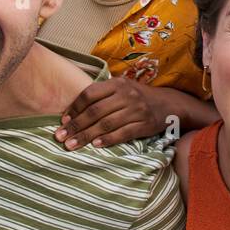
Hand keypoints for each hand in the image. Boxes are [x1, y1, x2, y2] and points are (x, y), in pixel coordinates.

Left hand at [55, 79, 170, 149]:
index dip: (74, 108)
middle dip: (75, 126)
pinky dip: (108, 140)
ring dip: (86, 136)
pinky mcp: (144, 124)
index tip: (63, 121)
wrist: (169, 104)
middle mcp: (126, 95)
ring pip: (106, 124)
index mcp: (117, 83)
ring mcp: (136, 110)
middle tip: (60, 137)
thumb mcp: (121, 88)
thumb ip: (101, 95)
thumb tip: (72, 111)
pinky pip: (122, 133)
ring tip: (71, 145)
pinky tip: (95, 145)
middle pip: (95, 111)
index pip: (89, 94)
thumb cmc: (138, 97)